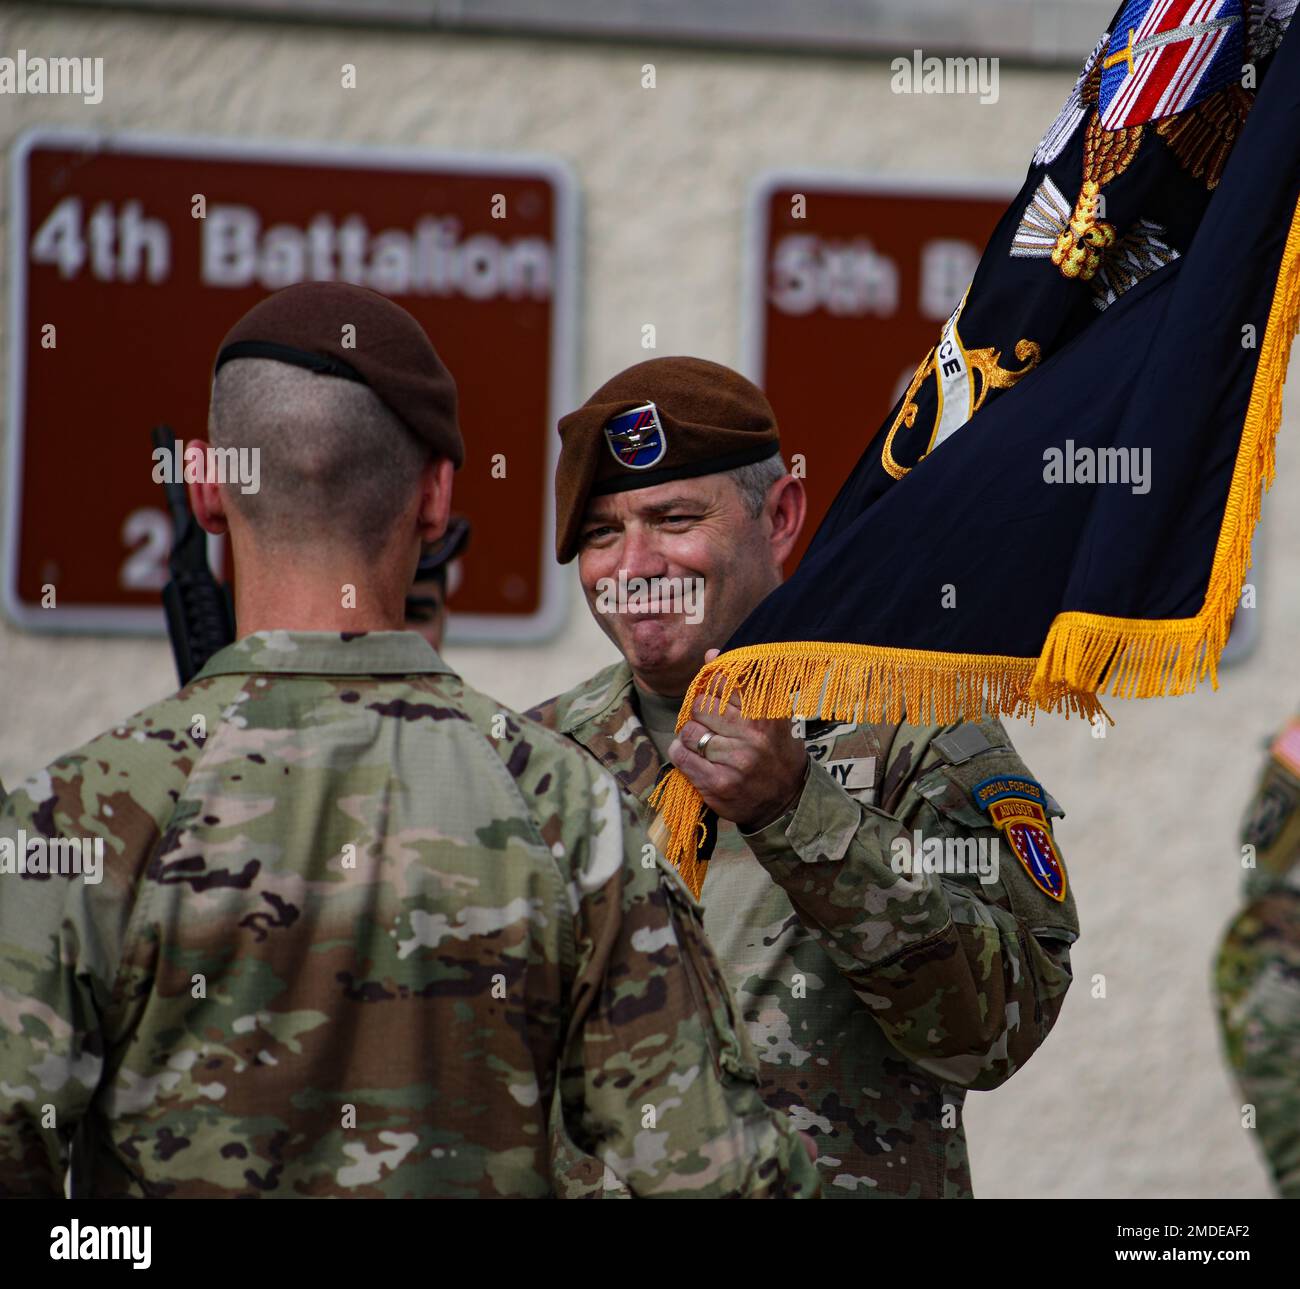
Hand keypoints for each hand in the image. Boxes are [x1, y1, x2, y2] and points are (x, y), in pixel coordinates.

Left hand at [668, 651, 809, 832]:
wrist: (787, 802)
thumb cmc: (775, 752)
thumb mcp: (769, 714)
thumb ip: (741, 684)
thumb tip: (710, 653)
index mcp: (765, 713)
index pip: (722, 683)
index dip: (710, 687)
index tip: (711, 696)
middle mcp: (752, 735)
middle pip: (700, 706)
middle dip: (697, 713)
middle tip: (706, 724)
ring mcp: (736, 761)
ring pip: (689, 732)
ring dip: (688, 736)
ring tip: (700, 742)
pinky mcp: (719, 784)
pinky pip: (683, 757)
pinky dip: (680, 753)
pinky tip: (689, 755)